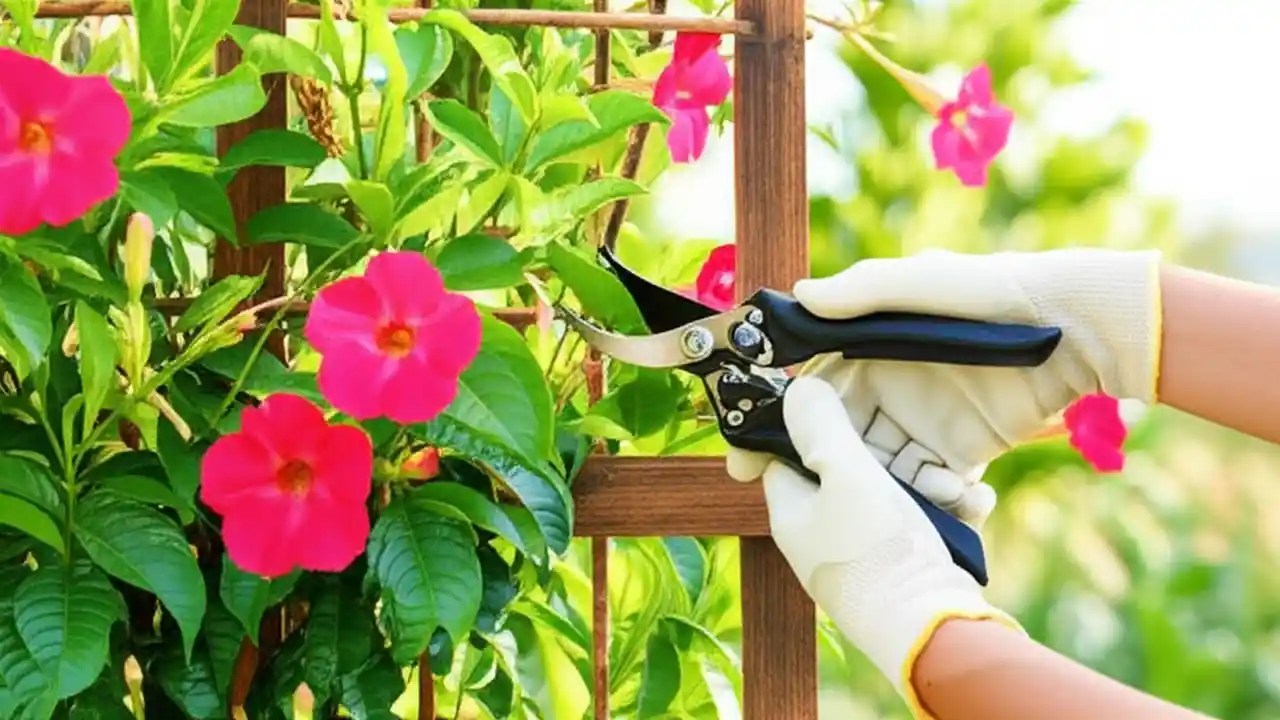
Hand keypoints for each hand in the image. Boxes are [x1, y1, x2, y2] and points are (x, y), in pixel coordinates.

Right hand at [729, 248, 1163, 523]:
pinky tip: (935, 508)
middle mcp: (889, 387)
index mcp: (870, 347)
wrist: (1078, 327)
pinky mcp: (958, 452)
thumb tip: (800, 296)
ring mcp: (922, 422)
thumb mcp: (926, 283)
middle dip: (813, 469)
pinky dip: (922, 502)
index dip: (778, 420)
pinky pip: (924, 486)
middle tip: (792, 501)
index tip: (747, 453)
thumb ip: (864, 292)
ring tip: (875, 513)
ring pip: (875, 469)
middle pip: (836, 438)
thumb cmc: (997, 292)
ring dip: (870, 492)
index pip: (812, 391)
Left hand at [760, 376, 1018, 713]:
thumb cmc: (878, 551)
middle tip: (921, 441)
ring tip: (957, 479)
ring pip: (894, 493)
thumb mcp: (845, 472)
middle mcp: (821, 534)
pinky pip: (921, 522)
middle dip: (891, 450)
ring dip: (928, 479)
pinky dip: (947, 509)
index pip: (788, 450)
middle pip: (848, 468)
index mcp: (792, 511)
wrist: (932, 629)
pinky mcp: (902, 568)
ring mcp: (862, 553)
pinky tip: (972, 502)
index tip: (852, 401)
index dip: (816, 422)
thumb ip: (821, 426)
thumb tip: (799, 390)